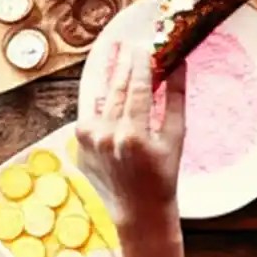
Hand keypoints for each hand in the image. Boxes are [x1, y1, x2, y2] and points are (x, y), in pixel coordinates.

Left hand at [76, 43, 186, 229]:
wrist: (138, 212)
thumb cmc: (163, 175)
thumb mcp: (175, 136)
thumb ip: (175, 97)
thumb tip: (178, 63)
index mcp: (132, 134)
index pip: (137, 87)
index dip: (142, 63)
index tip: (145, 45)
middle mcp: (106, 135)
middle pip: (117, 88)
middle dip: (125, 64)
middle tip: (131, 45)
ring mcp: (88, 141)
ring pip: (100, 98)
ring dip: (110, 76)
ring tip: (115, 54)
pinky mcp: (79, 145)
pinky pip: (90, 113)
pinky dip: (99, 97)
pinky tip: (106, 82)